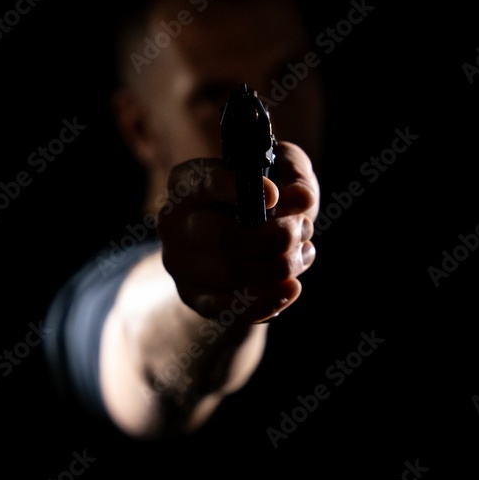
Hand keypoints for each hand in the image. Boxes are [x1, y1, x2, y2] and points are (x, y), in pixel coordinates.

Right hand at [157, 141, 318, 323]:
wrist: (251, 238)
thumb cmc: (267, 195)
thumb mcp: (285, 171)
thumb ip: (296, 179)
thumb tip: (299, 200)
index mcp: (187, 183)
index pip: (203, 184)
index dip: (236, 189)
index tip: (274, 195)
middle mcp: (174, 223)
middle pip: (222, 237)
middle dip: (275, 237)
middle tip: (303, 229)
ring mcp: (180, 264)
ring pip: (231, 273)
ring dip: (280, 266)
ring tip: (304, 253)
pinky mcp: (194, 297)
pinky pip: (228, 308)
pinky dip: (266, 301)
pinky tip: (292, 287)